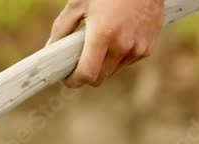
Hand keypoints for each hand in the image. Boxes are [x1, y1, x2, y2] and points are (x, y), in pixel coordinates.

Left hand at [48, 0, 164, 87]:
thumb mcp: (80, 1)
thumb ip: (62, 28)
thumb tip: (51, 50)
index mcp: (104, 33)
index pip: (87, 75)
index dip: (73, 80)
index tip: (66, 78)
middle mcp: (123, 45)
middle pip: (100, 77)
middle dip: (87, 73)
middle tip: (78, 61)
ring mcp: (138, 48)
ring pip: (114, 70)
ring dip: (103, 64)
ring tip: (99, 42)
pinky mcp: (148, 47)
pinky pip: (127, 61)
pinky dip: (118, 56)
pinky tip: (117, 35)